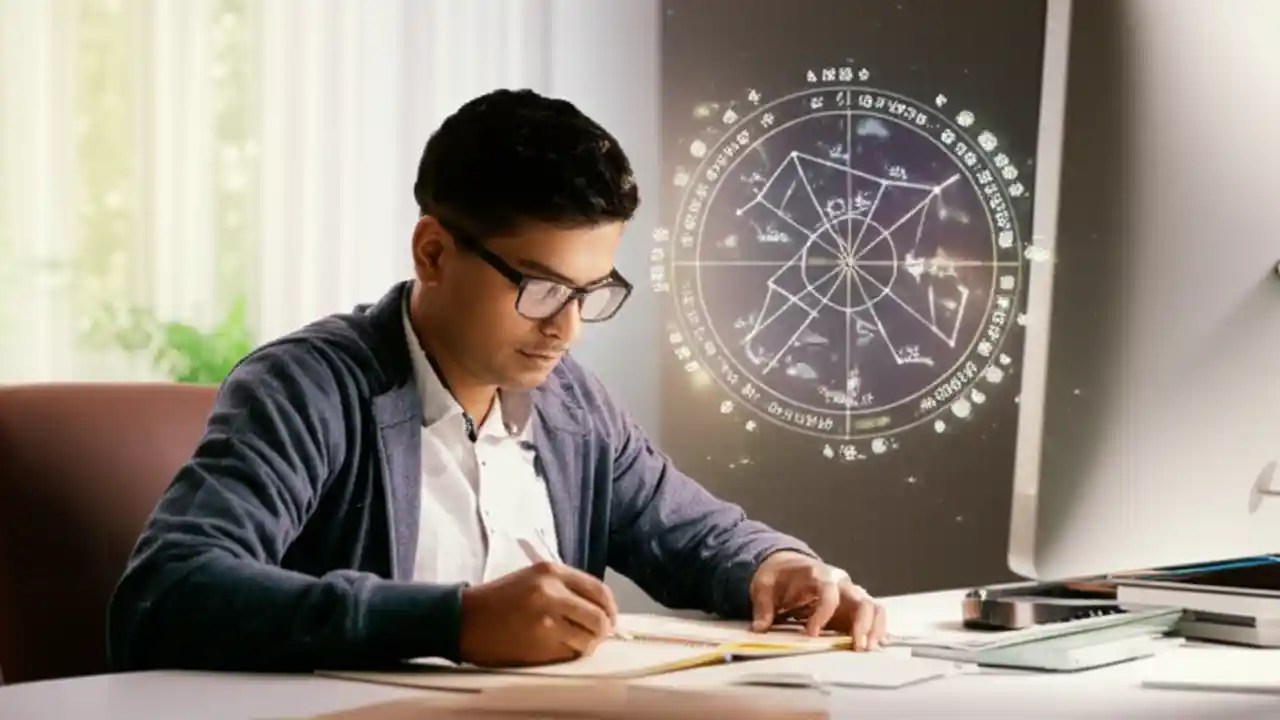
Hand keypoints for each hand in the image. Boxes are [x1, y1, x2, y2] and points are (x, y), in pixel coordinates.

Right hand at [458, 561, 618, 666]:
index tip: (610, 617)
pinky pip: (569, 653)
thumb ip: (565, 587)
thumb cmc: (499, 599)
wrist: (464, 619)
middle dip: (603, 629)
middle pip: (599, 617)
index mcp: (551, 572)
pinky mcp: (539, 645)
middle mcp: (551, 593)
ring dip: (587, 644)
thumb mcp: (533, 578)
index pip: (599, 590)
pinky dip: (570, 653)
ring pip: (588, 638)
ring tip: (576, 642)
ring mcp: (546, 621)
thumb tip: (599, 607)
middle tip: (598, 634)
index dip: (610, 607)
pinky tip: (557, 647)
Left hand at [748, 551, 886, 650]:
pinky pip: (873, 617)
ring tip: (868, 650)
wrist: (788, 567)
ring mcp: (850, 595)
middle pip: (862, 599)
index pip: (829, 591)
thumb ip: (763, 607)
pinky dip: (876, 631)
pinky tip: (877, 647)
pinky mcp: (853, 609)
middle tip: (857, 647)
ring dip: (875, 629)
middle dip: (863, 624)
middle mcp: (841, 583)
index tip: (811, 634)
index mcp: (819, 573)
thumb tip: (759, 628)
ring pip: (874, 608)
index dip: (823, 612)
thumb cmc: (778, 576)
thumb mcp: (764, 586)